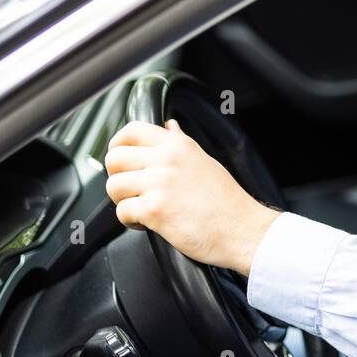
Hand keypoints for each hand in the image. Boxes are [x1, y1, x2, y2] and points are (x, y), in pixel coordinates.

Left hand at [104, 119, 279, 275]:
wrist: (242, 230)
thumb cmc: (228, 202)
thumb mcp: (205, 161)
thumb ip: (181, 143)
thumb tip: (169, 127)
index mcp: (178, 145)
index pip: (131, 131)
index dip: (118, 146)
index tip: (122, 161)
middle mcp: (167, 160)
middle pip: (114, 158)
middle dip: (118, 177)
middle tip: (133, 190)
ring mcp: (160, 184)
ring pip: (114, 186)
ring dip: (123, 201)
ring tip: (142, 208)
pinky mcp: (155, 209)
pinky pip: (122, 211)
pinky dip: (130, 221)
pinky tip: (148, 223)